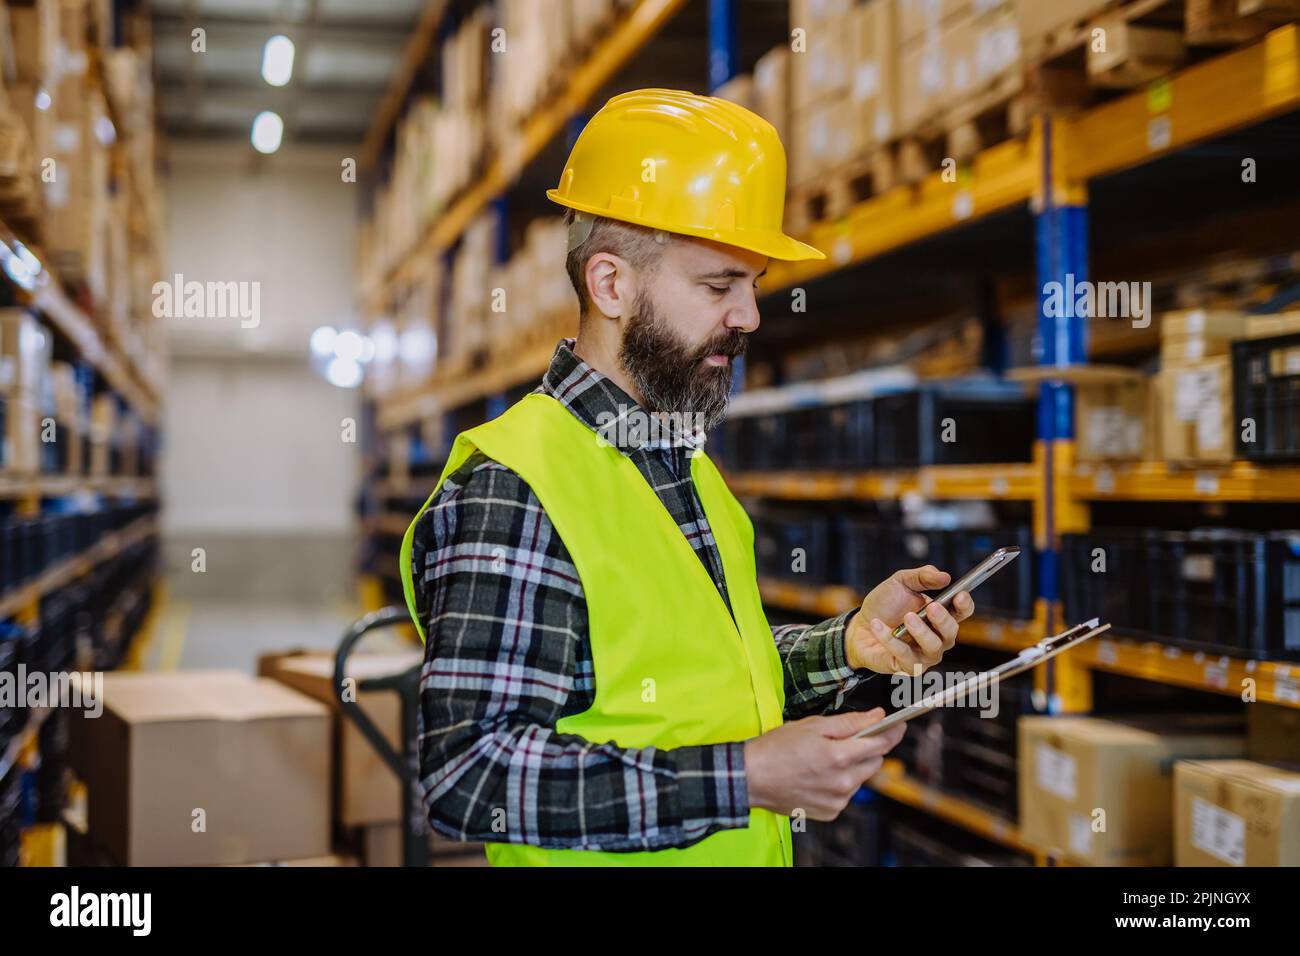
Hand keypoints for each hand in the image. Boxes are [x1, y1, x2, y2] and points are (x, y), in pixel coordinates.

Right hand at [744, 708, 905, 819]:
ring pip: (861, 778)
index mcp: (839, 757)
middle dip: (868, 748)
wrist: (751, 777)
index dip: (893, 731)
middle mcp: (843, 782)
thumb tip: (876, 716)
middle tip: (848, 739)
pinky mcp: (830, 812)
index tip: (900, 724)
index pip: (880, 743)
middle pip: (875, 762)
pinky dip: (841, 782)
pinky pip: (847, 793)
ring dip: (853, 765)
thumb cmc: (777, 748)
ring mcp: (837, 800)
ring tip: (826, 758)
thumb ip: (849, 722)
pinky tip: (820, 774)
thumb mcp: (812, 725)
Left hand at [844, 565, 973, 674]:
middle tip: (931, 607)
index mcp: (940, 615)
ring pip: (933, 647)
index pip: (962, 612)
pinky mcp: (909, 667)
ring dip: (921, 631)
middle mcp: (938, 637)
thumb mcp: (901, 583)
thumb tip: (944, 576)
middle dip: (943, 620)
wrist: (859, 627)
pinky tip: (878, 625)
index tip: (959, 595)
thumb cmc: (884, 606)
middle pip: (951, 632)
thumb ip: (922, 576)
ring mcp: (925, 654)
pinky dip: (890, 640)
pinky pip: (905, 655)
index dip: (965, 605)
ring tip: (907, 617)